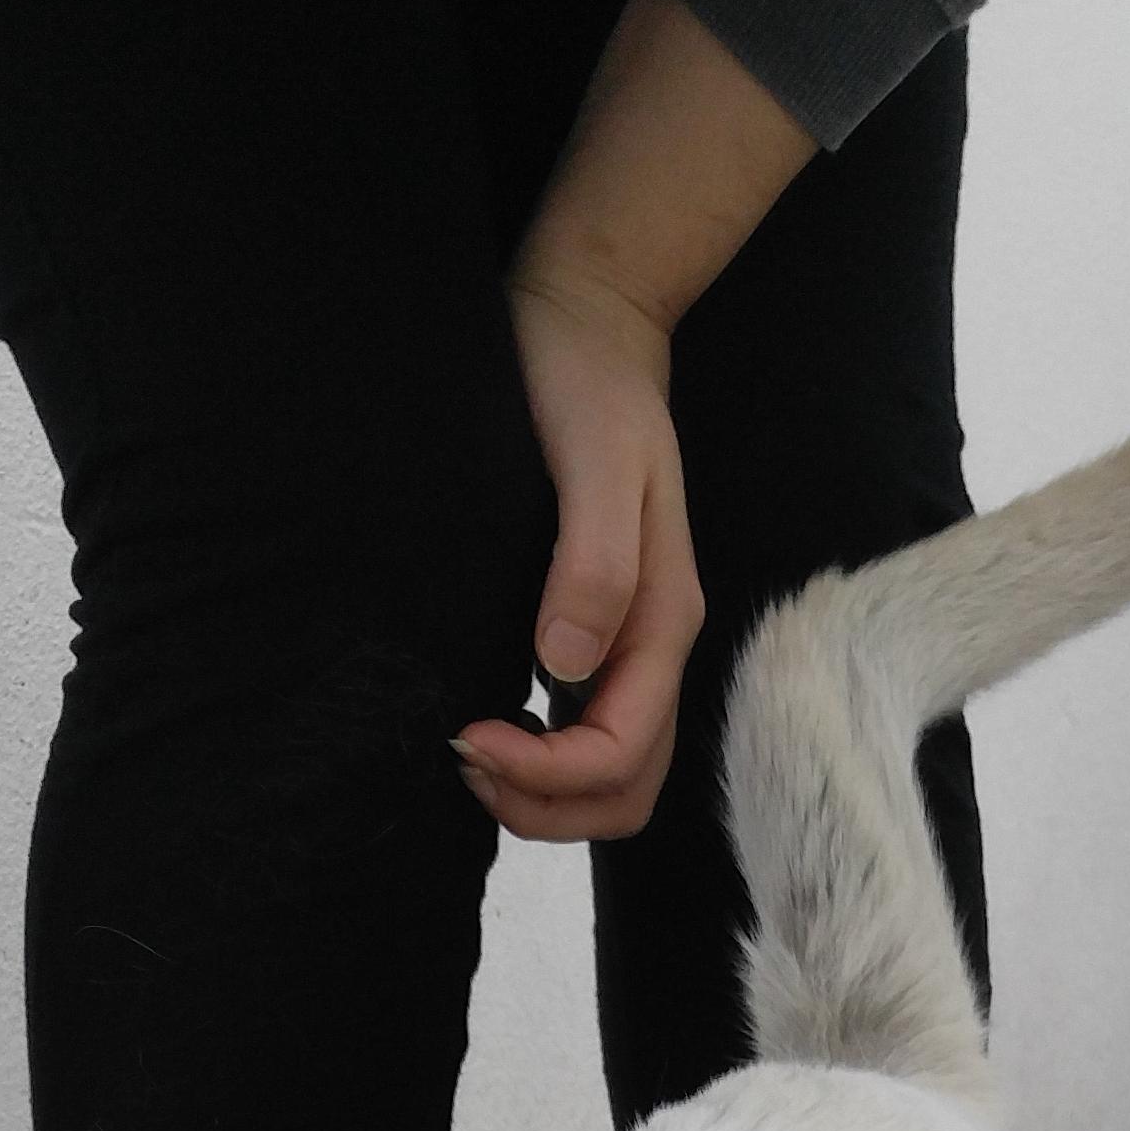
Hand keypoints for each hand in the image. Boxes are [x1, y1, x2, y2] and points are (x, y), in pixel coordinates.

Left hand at [454, 268, 704, 844]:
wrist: (593, 325)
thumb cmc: (588, 382)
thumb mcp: (595, 461)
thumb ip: (592, 564)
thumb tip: (564, 663)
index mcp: (663, 620)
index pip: (620, 752)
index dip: (547, 773)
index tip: (470, 735)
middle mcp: (656, 647)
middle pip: (626, 789)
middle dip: (548, 805)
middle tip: (465, 760)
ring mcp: (633, 645)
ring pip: (613, 775)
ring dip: (546, 793)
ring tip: (473, 751)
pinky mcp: (603, 633)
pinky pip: (590, 732)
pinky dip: (543, 759)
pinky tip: (491, 723)